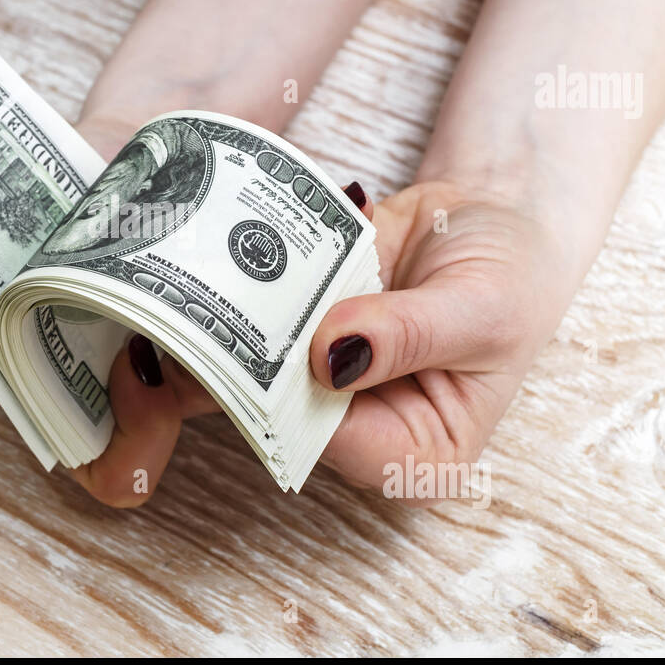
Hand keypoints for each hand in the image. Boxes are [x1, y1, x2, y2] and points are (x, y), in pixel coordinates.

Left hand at [48, 179, 571, 506]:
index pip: (324, 439)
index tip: (214, 357)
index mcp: (413, 453)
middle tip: (155, 323)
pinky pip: (252, 315)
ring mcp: (319, 375)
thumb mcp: (482, 307)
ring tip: (154, 293)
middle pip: (274, 410)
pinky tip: (181, 267)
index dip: (269, 402)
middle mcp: (357, 425)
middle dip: (216, 370)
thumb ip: (410, 334)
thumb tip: (332, 355)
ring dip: (205, 331)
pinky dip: (220, 293)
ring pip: (249, 364)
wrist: (492, 211)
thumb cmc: (510, 274)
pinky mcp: (296, 327)